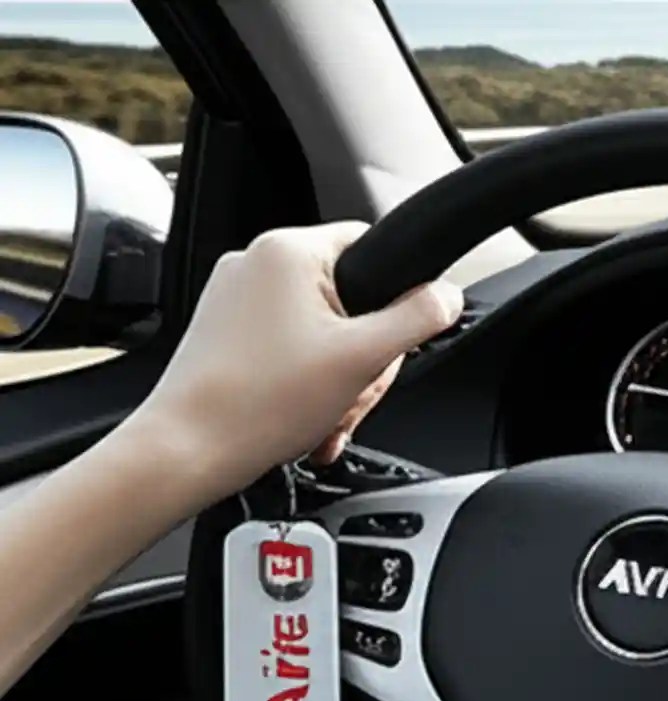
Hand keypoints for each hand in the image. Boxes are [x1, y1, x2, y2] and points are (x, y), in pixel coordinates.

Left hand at [134, 221, 462, 505]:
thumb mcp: (363, 358)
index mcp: (289, 251)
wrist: (185, 453)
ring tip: (326, 414)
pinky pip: (289, 349)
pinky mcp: (224, 333)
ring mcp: (235, 299)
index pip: (372, 245)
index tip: (391, 340)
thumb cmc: (257, 404)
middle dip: (364, 355)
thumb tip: (447, 295)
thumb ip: (418, 318)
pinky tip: (306, 418)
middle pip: (350, 297)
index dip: (396, 296)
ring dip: (338, 379)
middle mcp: (256, 264)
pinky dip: (306, 384)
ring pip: (322, 330)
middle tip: (353, 390)